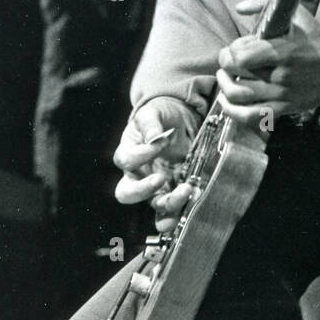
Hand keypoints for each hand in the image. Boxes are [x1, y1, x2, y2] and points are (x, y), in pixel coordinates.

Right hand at [113, 96, 198, 233]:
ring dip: (169, 203)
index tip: (161, 142)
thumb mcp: (153, 112)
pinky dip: (181, 207)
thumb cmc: (160, 115)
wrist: (177, 120)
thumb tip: (154, 138)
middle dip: (142, 190)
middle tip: (160, 178)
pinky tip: (194, 197)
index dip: (141, 154)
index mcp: (128, 152)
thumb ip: (150, 123)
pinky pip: (173, 207)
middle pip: (127, 193)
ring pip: (154, 203)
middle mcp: (137, 174)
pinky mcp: (173, 189)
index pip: (125, 160)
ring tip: (186, 190)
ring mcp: (156, 185)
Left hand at [215, 0, 319, 130]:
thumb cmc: (316, 39)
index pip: (240, 57)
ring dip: (225, 87)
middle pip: (236, 76)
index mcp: (282, 51)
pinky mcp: (284, 109)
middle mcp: (280, 76)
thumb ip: (266, 2)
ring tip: (225, 77)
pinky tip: (227, 101)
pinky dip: (233, 111)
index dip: (229, 52)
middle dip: (225, 66)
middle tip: (227, 61)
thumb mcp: (297, 14)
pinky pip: (250, 116)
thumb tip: (240, 7)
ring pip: (238, 96)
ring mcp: (281, 95)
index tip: (232, 49)